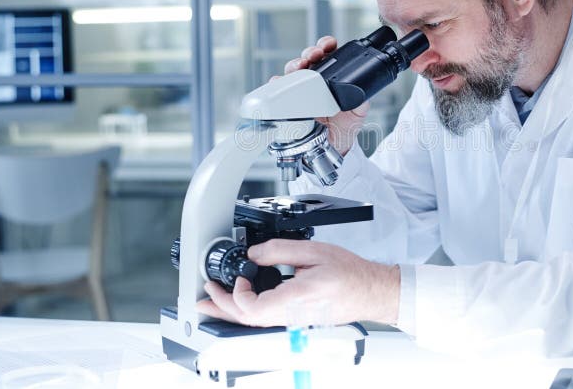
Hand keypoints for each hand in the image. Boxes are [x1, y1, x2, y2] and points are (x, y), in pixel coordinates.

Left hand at [196, 239, 399, 326]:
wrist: (370, 291)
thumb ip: (281, 250)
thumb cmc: (351, 274)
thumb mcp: (314, 251)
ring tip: (212, 300)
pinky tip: (239, 303)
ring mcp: (293, 321)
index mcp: (297, 297)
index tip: (239, 275)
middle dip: (219, 307)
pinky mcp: (295, 320)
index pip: (253, 308)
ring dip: (230, 310)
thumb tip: (254, 253)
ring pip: (253, 322)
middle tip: (203, 295)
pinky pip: (264, 320)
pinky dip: (246, 311)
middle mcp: (292, 315)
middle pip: (246, 320)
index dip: (237, 294)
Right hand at [281, 36, 368, 155]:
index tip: (328, 45)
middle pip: (307, 60)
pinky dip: (276, 85)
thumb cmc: (344, 128)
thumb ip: (361, 101)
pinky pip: (278, 92)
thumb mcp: (357, 113)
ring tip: (300, 66)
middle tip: (314, 55)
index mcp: (331, 79)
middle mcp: (314, 83)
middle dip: (309, 53)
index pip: (327, 56)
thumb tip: (362, 93)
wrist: (334, 148)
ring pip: (292, 72)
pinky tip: (279, 82)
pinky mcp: (288, 106)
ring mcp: (300, 93)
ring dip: (294, 65)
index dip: (326, 46)